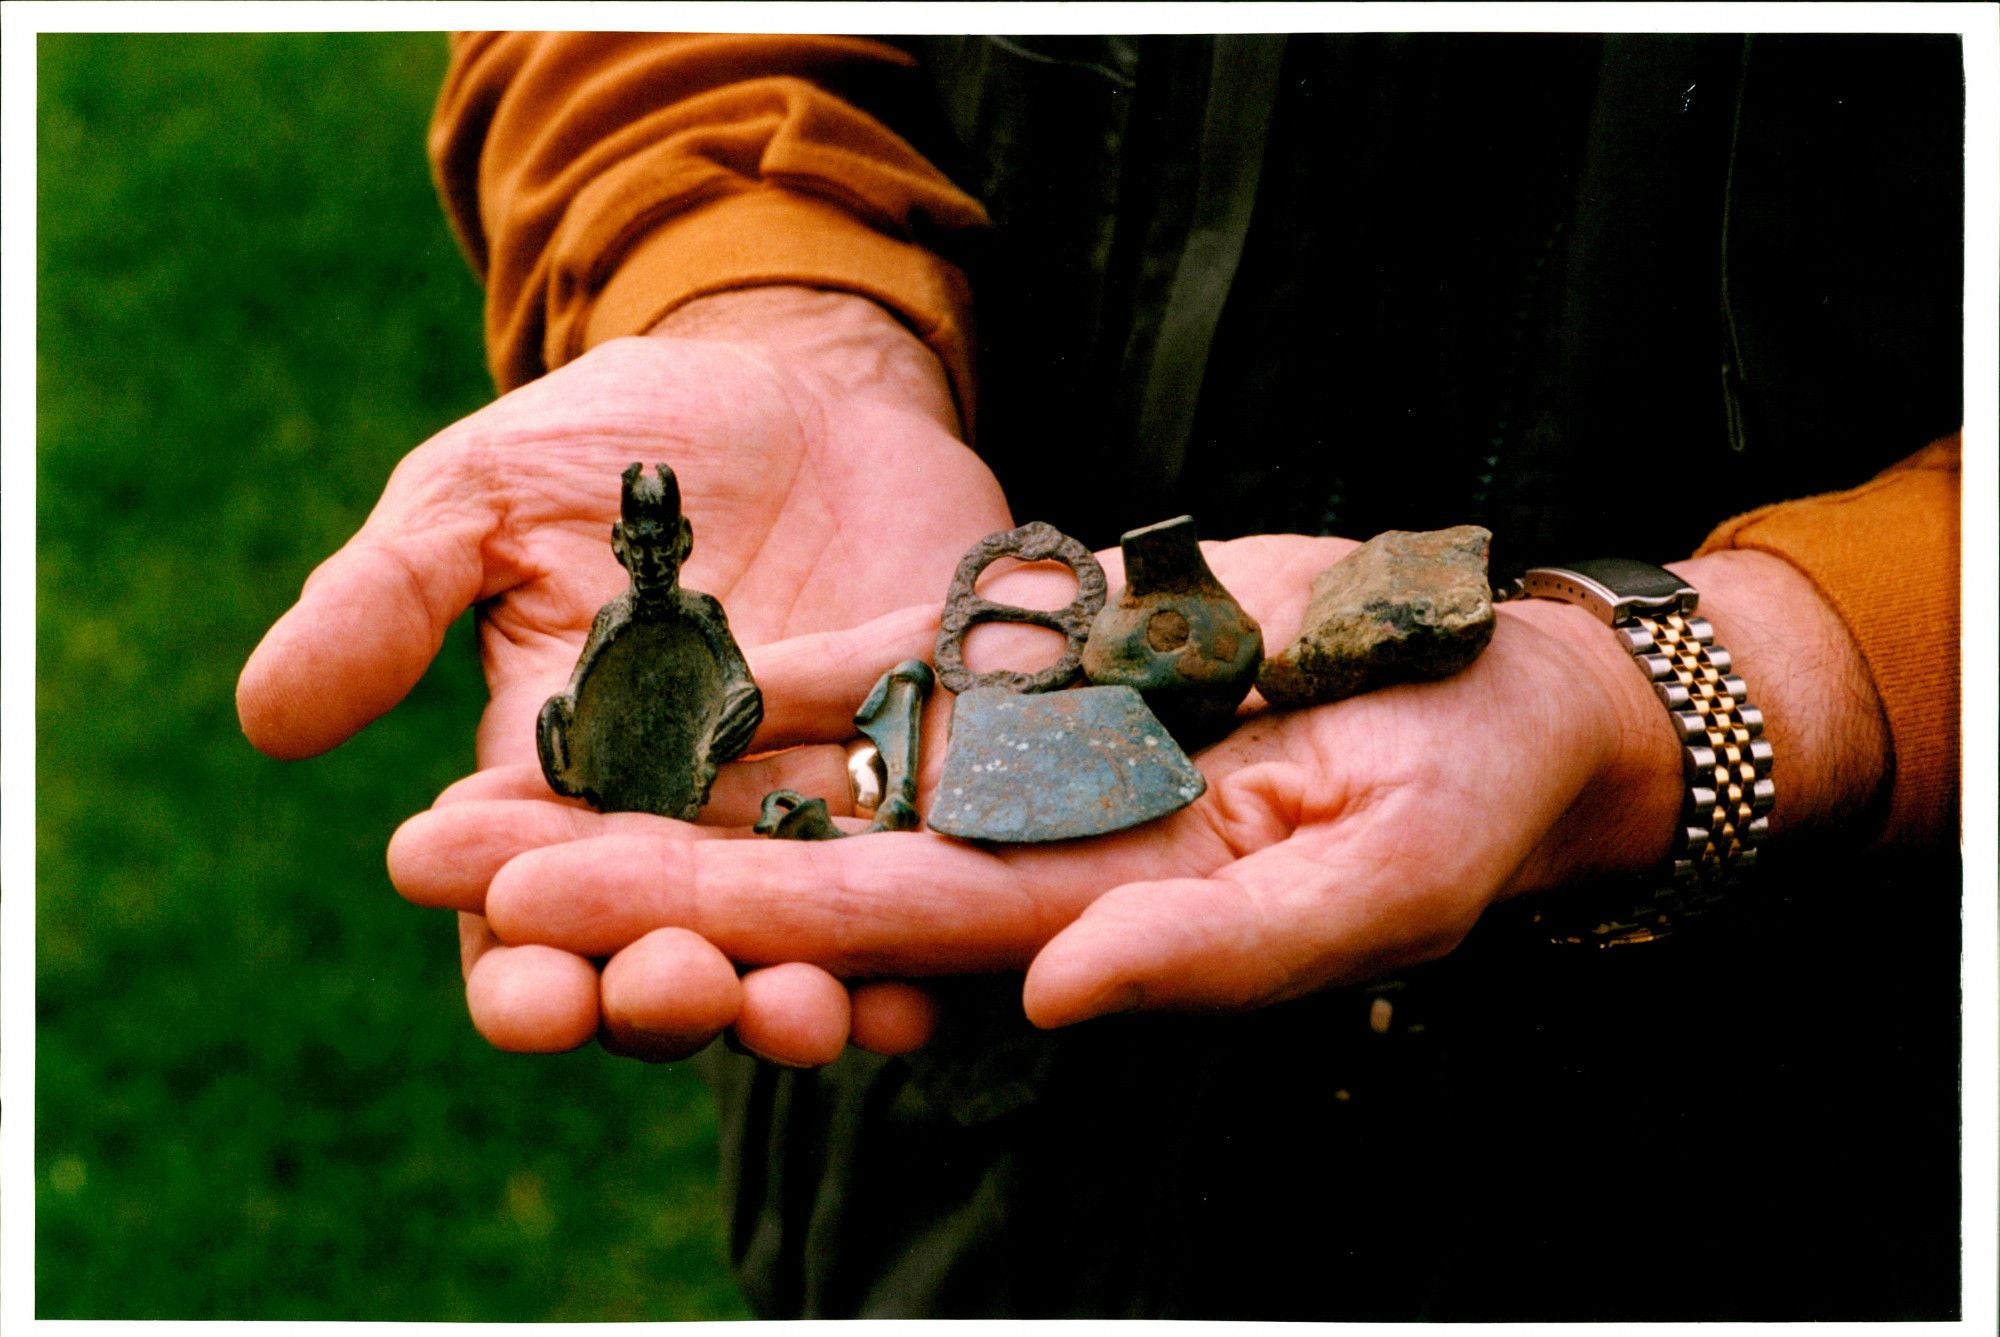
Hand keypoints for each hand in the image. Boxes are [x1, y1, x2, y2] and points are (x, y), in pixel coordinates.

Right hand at [237, 287, 1012, 1054]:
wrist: (800, 386)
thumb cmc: (620, 443)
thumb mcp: (487, 499)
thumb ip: (389, 599)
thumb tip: (269, 716)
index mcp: (561, 797)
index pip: (526, 922)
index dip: (522, 975)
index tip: (525, 999)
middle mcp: (684, 838)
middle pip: (661, 959)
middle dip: (660, 997)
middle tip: (670, 990)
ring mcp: (809, 823)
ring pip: (793, 954)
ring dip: (791, 1002)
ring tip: (797, 1012)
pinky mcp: (922, 788)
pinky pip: (921, 892)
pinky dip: (920, 948)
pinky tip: (922, 985)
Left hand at [390, 537, 1890, 1045]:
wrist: (1499, 687)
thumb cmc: (1462, 802)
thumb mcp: (1367, 885)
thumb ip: (1213, 950)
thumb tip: (1051, 990)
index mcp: (1079, 914)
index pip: (866, 930)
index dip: (708, 930)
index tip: (547, 930)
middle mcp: (1020, 844)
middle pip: (792, 855)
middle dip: (620, 867)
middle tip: (435, 860)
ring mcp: (1018, 746)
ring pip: (811, 765)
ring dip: (658, 769)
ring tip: (487, 772)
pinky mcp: (1038, 657)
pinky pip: (885, 663)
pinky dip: (768, 670)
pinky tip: (640, 665)